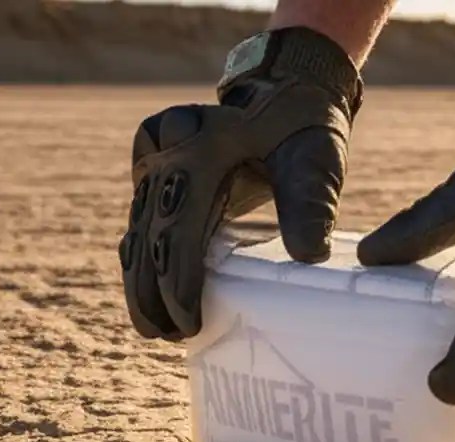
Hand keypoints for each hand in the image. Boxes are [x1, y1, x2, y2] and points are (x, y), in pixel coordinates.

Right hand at [120, 27, 360, 339]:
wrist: (283, 91)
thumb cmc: (302, 128)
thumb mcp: (315, 159)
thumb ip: (310, 203)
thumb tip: (308, 257)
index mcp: (201, 141)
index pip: (180, 223)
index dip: (179, 277)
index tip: (189, 321)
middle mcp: (166, 149)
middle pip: (151, 234)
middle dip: (154, 292)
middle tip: (170, 338)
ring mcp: (154, 161)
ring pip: (138, 232)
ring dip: (142, 284)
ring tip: (157, 331)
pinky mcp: (153, 175)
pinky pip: (142, 226)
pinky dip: (144, 264)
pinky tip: (149, 303)